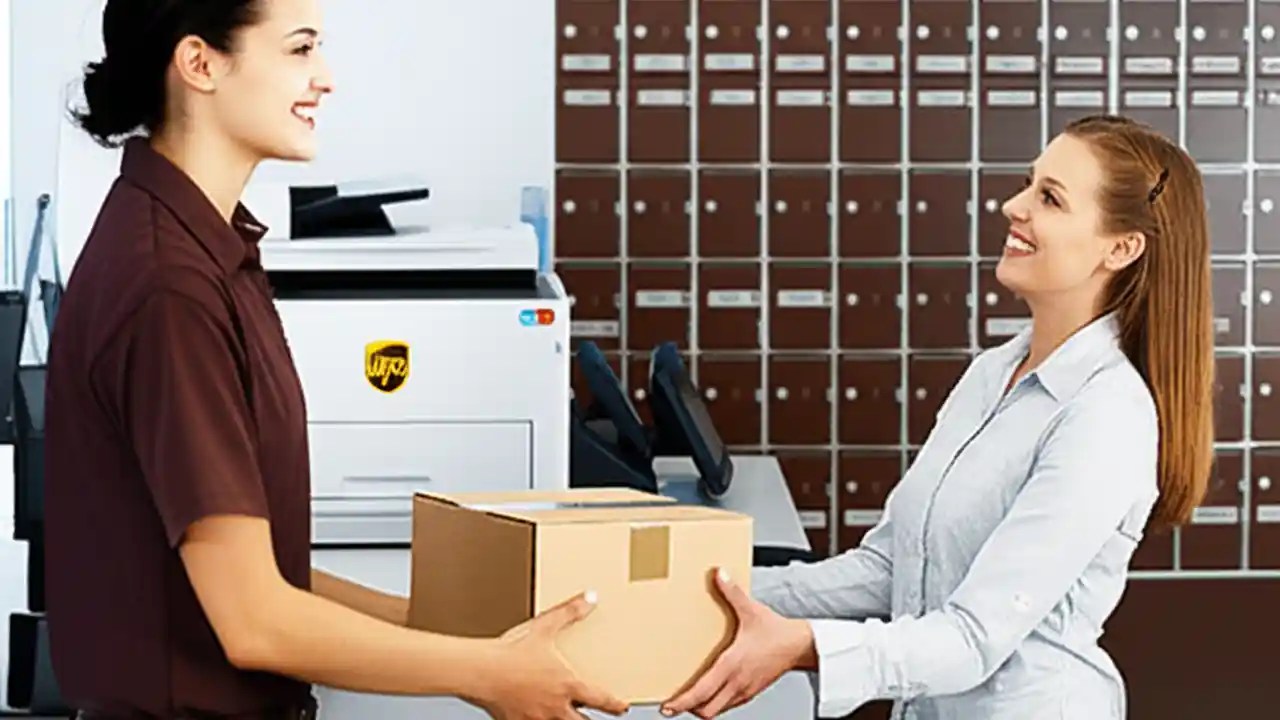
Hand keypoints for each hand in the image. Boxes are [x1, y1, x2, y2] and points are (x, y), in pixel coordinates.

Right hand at [472, 591, 630, 719]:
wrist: (479, 671)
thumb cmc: (509, 652)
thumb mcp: (544, 627)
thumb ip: (569, 613)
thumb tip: (590, 598)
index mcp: (567, 684)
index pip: (601, 700)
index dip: (615, 705)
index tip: (622, 707)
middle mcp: (556, 707)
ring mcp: (538, 719)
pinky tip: (535, 718)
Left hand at [660, 569, 815, 718]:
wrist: (801, 645)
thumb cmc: (777, 631)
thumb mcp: (751, 610)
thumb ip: (732, 592)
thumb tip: (719, 574)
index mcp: (732, 665)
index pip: (701, 692)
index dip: (682, 703)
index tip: (668, 707)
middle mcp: (737, 682)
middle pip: (706, 710)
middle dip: (688, 708)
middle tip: (674, 703)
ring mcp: (745, 690)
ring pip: (717, 710)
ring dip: (702, 707)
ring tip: (689, 699)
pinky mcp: (752, 691)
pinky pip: (729, 705)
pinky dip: (716, 703)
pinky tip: (711, 692)